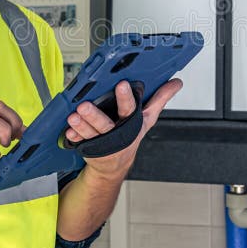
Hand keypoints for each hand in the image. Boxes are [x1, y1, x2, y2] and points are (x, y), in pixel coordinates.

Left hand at [65, 79, 182, 179]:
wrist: (115, 164)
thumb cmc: (131, 135)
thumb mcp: (148, 118)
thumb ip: (160, 99)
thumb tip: (177, 83)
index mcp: (132, 124)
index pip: (130, 109)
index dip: (126, 98)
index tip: (121, 84)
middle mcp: (117, 134)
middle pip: (106, 125)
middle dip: (95, 116)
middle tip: (84, 106)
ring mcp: (102, 142)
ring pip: (91, 133)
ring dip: (82, 125)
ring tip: (74, 116)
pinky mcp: (89, 147)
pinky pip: (80, 142)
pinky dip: (75, 137)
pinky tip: (69, 131)